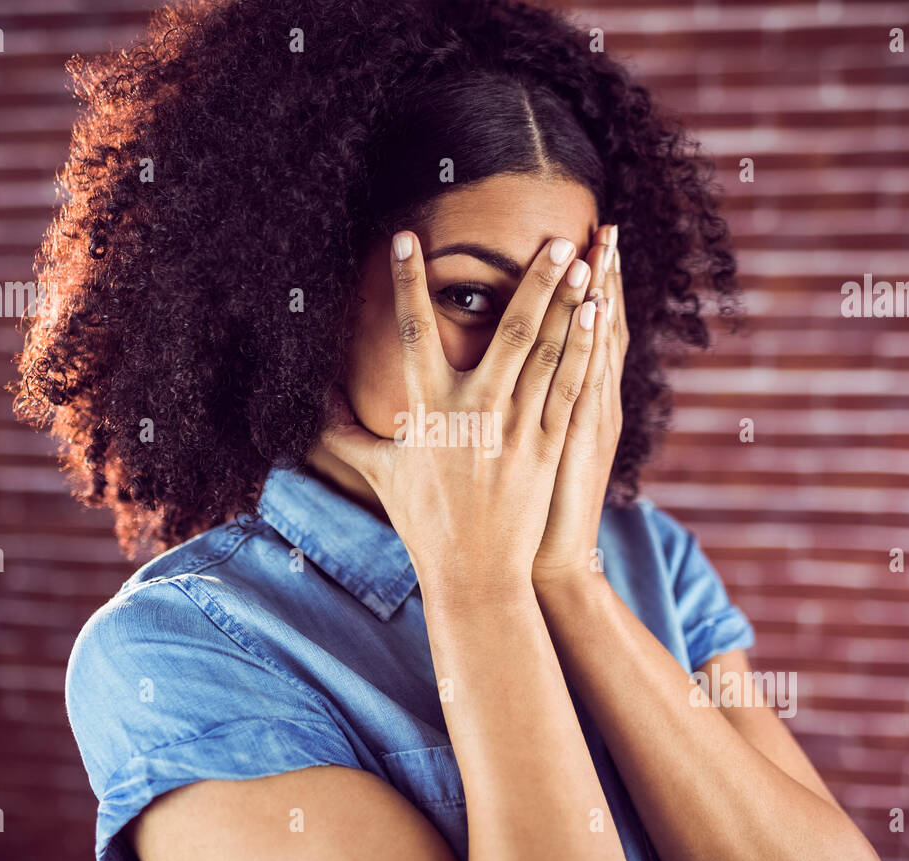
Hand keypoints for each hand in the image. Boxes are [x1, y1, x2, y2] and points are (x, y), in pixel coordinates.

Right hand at [319, 230, 607, 590]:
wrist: (473, 575)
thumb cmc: (424, 521)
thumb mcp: (380, 473)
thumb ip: (344, 432)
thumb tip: (312, 403)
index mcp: (429, 411)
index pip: (413, 334)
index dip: (408, 284)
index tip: (406, 239)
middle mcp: (474, 413)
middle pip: (508, 333)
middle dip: (533, 282)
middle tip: (555, 238)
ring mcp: (516, 430)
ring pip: (547, 355)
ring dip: (568, 304)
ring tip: (585, 261)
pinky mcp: (547, 448)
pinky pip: (568, 388)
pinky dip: (582, 349)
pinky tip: (596, 315)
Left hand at [532, 223, 627, 587]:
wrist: (545, 562)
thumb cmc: (525, 511)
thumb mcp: (526, 452)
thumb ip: (512, 411)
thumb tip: (490, 382)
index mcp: (570, 402)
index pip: (581, 331)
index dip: (586, 288)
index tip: (585, 239)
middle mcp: (585, 405)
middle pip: (597, 327)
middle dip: (601, 277)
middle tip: (606, 225)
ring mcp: (583, 422)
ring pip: (596, 348)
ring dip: (600, 296)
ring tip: (604, 248)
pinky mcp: (573, 444)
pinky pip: (585, 386)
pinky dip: (593, 347)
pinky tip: (596, 312)